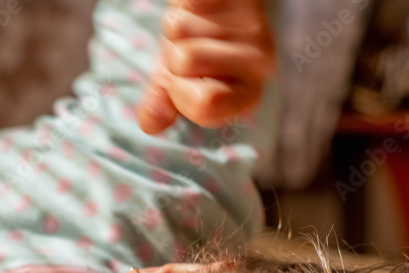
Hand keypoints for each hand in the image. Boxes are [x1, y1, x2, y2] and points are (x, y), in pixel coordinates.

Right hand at [137, 0, 274, 134]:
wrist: (227, 12)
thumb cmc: (203, 52)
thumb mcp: (181, 84)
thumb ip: (163, 104)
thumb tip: (150, 125)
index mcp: (246, 96)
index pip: (205, 105)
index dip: (180, 94)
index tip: (183, 86)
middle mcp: (258, 63)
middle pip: (185, 60)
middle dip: (173, 57)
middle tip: (190, 52)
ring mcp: (253, 26)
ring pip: (179, 28)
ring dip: (176, 28)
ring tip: (195, 29)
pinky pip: (189, 2)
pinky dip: (182, 4)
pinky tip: (196, 9)